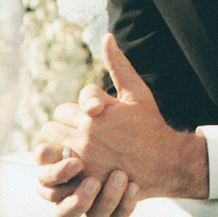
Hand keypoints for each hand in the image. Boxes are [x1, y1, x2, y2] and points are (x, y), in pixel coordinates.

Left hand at [34, 34, 208, 216]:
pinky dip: (62, 167)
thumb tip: (107, 37)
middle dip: (64, 127)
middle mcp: (88, 134)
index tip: (92, 117)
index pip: (65, 109)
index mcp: (97, 112)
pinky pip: (57, 171)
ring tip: (76, 148)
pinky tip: (77, 165)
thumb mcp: (137, 92)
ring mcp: (85, 159)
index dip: (76, 113)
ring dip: (60, 146)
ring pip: (50, 147)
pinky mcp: (86, 179)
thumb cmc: (150, 124)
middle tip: (81, 132)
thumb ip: (118, 65)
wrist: (166, 161)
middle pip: (52, 127)